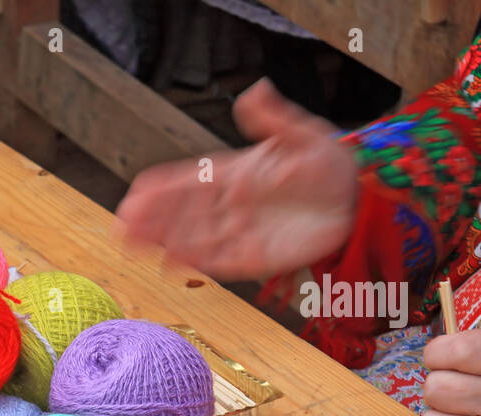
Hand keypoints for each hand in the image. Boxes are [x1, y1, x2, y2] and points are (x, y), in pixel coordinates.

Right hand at [116, 79, 359, 280]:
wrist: (358, 201)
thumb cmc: (329, 165)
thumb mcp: (302, 134)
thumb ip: (273, 118)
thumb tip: (253, 91)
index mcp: (234, 173)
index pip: (190, 180)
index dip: (162, 188)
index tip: (136, 192)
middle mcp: (230, 204)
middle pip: (182, 212)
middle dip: (151, 218)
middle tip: (122, 224)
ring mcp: (239, 232)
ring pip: (193, 236)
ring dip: (163, 239)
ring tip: (133, 244)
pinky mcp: (253, 258)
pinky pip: (218, 259)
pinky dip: (194, 259)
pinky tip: (170, 260)